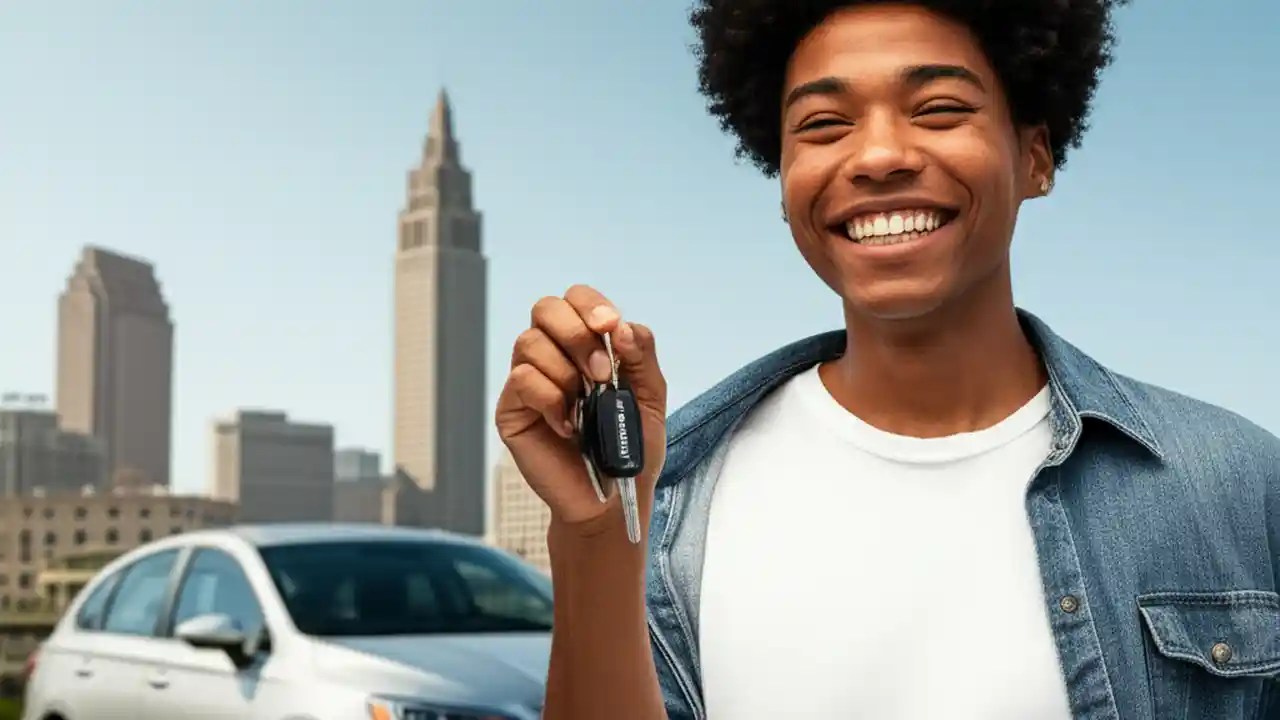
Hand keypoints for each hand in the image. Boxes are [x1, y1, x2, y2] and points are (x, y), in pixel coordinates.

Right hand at [495, 285, 667, 526]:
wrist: (610, 500)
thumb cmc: (629, 448)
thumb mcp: (650, 399)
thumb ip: (642, 357)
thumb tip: (621, 328)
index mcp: (587, 345)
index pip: (577, 300)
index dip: (591, 306)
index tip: (610, 329)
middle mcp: (554, 356)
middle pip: (546, 308)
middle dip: (575, 332)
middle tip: (600, 371)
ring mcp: (530, 382)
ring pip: (529, 341)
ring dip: (565, 369)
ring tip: (585, 403)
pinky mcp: (512, 409)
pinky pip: (521, 380)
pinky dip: (549, 399)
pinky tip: (567, 426)